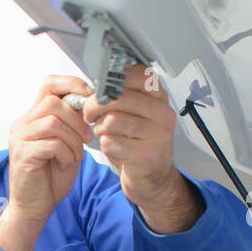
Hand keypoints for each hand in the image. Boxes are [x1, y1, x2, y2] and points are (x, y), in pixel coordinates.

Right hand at [6, 75, 93, 226]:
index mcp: (33, 118)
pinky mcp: (22, 155)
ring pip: (52, 121)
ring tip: (76, 154)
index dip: (72, 85)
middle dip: (77, 119)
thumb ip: (73, 124)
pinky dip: (66, 152)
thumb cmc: (51, 178)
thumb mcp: (67, 144)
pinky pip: (51, 143)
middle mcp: (22, 125)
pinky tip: (67, 162)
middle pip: (52, 102)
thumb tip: (91, 104)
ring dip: (73, 138)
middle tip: (86, 138)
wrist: (35, 207)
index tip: (90, 100)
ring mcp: (19, 139)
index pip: (49, 84)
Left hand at [80, 63, 179, 208]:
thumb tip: (94, 85)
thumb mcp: (133, 113)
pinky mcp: (147, 156)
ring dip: (100, 129)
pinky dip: (105, 145)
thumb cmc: (137, 142)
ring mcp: (158, 135)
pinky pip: (111, 143)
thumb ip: (118, 96)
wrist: (151, 176)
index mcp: (158, 97)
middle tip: (90, 114)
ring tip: (104, 134)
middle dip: (94, 106)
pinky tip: (112, 147)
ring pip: (112, 121)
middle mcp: (162, 113)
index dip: (111, 81)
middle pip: (118, 98)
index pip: (136, 75)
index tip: (100, 90)